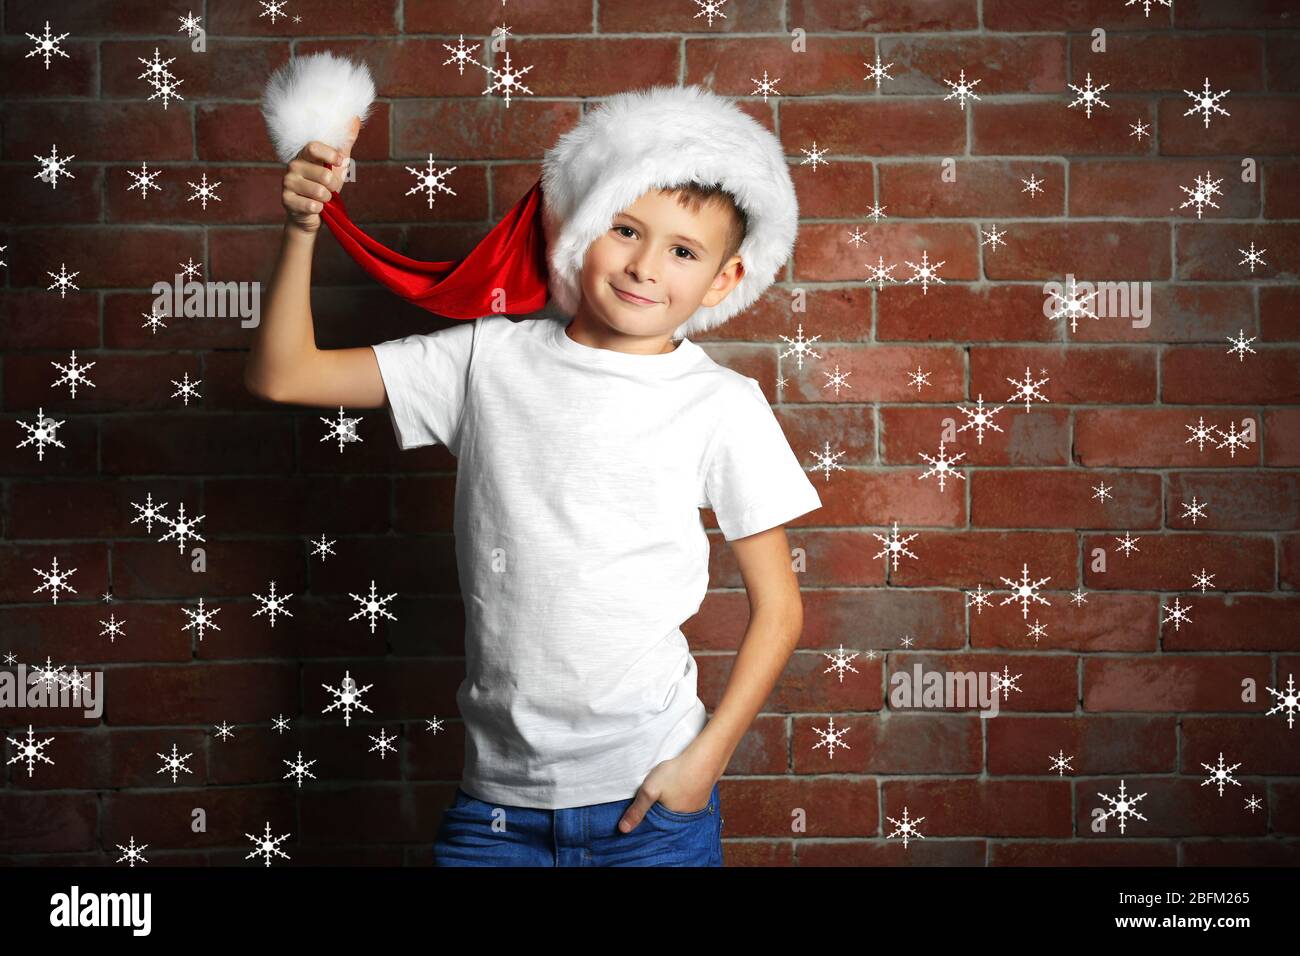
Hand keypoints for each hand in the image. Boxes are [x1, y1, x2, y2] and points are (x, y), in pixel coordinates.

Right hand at [282, 114, 361, 234]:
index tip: (339, 162)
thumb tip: (355, 118)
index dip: (330, 155)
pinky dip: (319, 208)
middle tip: (328, 188)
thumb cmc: (325, 186)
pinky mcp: (286, 200)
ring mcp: (288, 182)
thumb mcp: (338, 164)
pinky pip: (312, 205)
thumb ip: (345, 143)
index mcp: (305, 154)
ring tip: (321, 198)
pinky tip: (314, 207)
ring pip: (320, 192)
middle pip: (324, 175)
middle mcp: (293, 165)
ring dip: (327, 198)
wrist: (312, 213)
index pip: (314, 147)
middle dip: (333, 186)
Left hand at [617, 751, 716, 832]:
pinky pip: (689, 802)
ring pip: (679, 810)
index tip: (643, 811)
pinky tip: (680, 787)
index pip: (656, 828)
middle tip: (656, 800)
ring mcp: (697, 809)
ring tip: (667, 793)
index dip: (648, 821)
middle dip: (660, 813)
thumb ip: (637, 810)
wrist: (705, 757)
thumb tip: (622, 830)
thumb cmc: (676, 773)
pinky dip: (683, 797)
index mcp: (672, 822)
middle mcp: (687, 819)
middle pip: (668, 820)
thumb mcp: (650, 790)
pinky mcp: (703, 798)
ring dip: (673, 804)